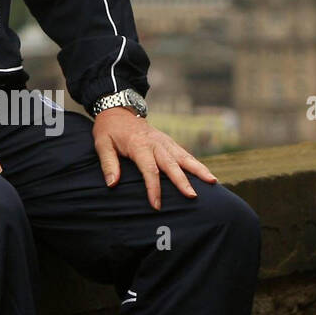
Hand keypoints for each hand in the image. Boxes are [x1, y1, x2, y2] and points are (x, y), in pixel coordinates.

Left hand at [92, 108, 217, 209]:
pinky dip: (196, 163)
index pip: (149, 170)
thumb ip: (108, 164)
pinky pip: (184, 153)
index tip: (157, 205)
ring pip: (184, 156)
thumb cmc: (108, 130)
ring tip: (213, 181)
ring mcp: (164, 141)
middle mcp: (155, 143)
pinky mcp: (169, 141)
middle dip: (182, 180)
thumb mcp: (102, 144)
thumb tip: (112, 184)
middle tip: (193, 195)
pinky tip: (207, 173)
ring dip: (198, 169)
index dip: (153, 188)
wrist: (117, 109)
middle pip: (171, 164)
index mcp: (139, 146)